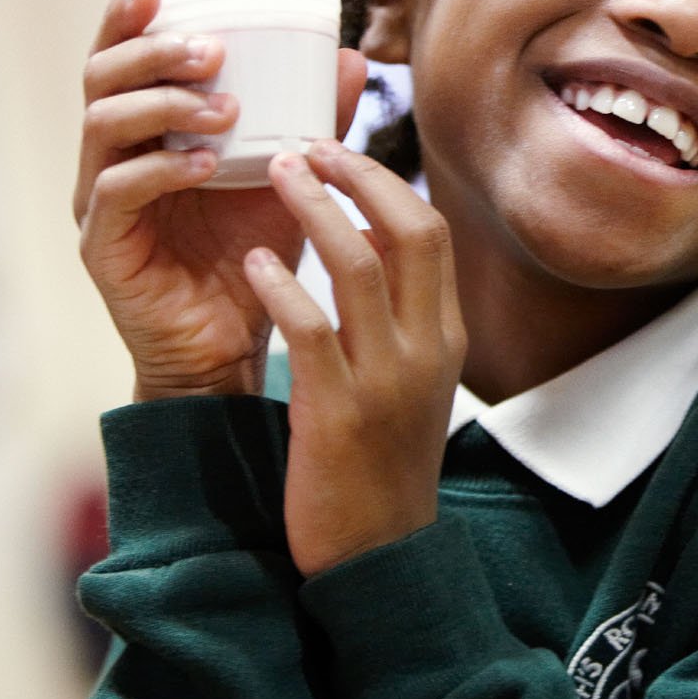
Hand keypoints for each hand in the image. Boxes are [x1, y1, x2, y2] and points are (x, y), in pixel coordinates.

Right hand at [74, 0, 367, 398]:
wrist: (233, 347)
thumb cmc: (251, 255)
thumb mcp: (288, 179)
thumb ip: (311, 119)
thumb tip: (347, 57)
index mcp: (144, 132)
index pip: (121, 60)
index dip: (128, 20)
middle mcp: (110, 157)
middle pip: (101, 81)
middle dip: (152, 55)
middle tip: (211, 50)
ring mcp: (98, 202)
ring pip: (102, 127)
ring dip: (163, 106)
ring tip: (223, 108)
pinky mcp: (103, 247)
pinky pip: (116, 193)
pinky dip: (160, 171)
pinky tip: (205, 165)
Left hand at [241, 140, 465, 577]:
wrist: (377, 556)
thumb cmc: (380, 465)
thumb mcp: (409, 383)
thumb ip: (397, 317)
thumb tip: (364, 242)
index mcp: (444, 336)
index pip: (430, 232)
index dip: (385, 181)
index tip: (339, 151)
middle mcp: (427, 349)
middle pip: (410, 230)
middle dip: (359, 175)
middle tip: (308, 143)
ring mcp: (388, 380)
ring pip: (360, 265)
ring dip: (316, 210)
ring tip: (275, 172)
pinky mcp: (340, 413)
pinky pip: (313, 329)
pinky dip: (284, 286)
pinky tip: (253, 263)